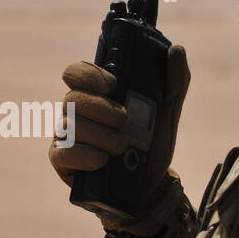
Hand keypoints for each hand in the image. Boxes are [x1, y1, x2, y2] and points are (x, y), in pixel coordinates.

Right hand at [49, 43, 190, 232]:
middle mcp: (76, 112)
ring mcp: (66, 137)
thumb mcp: (168, 112)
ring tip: (122, 146)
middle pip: (71, 99)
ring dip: (100, 135)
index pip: (76, 72)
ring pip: (69, 126)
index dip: (89, 75)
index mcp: (95, 94)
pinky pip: (62, 153)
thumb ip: (174, 81)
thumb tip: (176, 50)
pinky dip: (84, 155)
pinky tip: (102, 161)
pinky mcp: (62, 162)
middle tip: (125, 120)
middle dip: (101, 109)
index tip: (113, 84)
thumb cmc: (151, 144)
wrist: (150, 187)